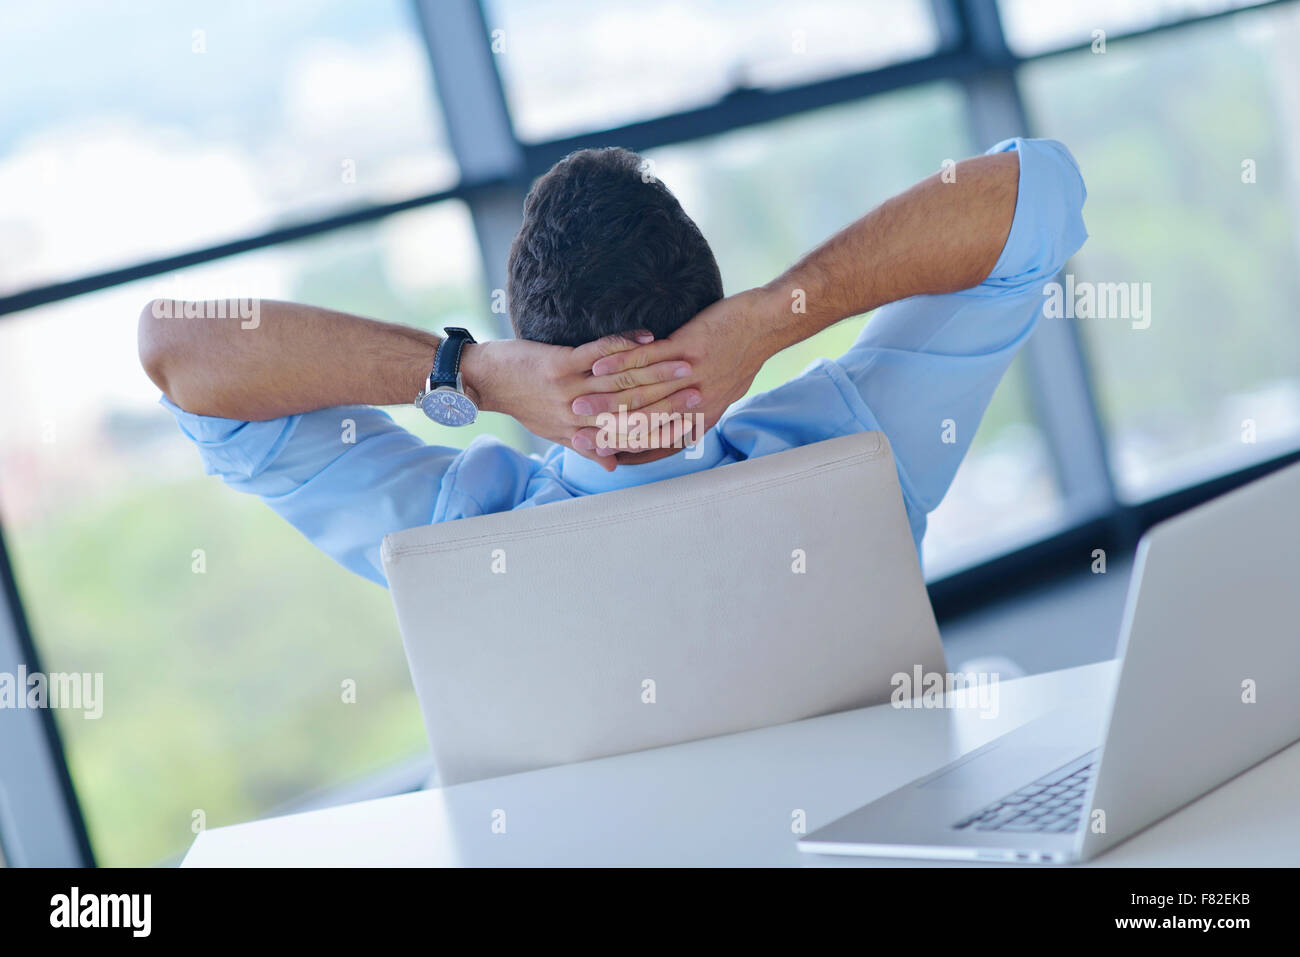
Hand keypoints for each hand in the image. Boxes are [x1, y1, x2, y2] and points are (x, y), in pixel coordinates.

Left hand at [460, 332, 700, 471]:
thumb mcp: (554, 432)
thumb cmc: (522, 404)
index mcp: (578, 434)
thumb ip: (586, 445)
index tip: (689, 422)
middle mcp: (576, 416)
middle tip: (699, 390)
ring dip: (655, 371)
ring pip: (619, 383)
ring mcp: (567, 390)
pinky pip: (597, 354)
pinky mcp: (558, 365)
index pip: (627, 436)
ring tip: (684, 363)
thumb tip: (613, 465)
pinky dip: (623, 345)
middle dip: (668, 400)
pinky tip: (647, 336)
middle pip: (630, 410)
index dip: (660, 429)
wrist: (485, 381)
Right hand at [570, 287, 781, 453]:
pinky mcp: (689, 352)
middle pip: (642, 424)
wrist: (764, 326)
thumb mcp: (719, 395)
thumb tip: (671, 432)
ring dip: (605, 400)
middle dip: (605, 431)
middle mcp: (694, 406)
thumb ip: (692, 416)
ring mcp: (690, 379)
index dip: (622, 448)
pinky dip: (620, 363)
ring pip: (641, 395)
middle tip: (572, 435)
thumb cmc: (740, 358)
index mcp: (699, 420)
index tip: (593, 452)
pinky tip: (596, 363)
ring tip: (575, 402)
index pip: (654, 442)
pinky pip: (648, 361)